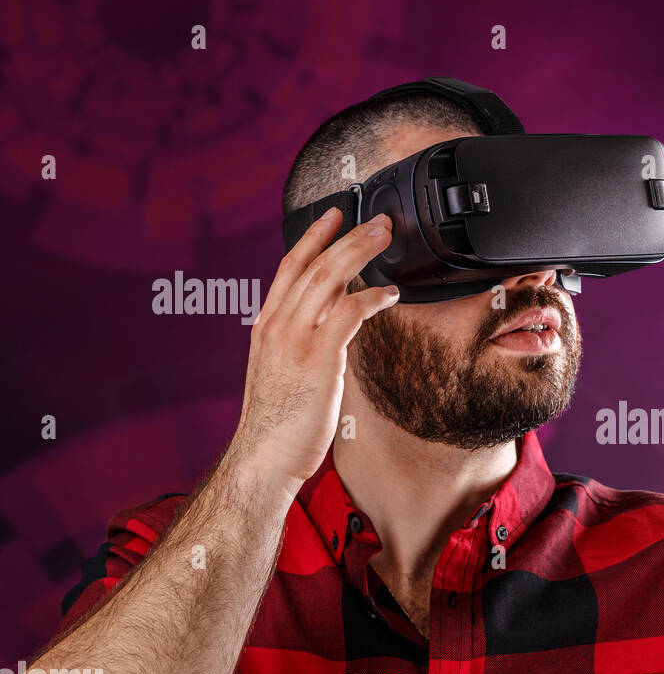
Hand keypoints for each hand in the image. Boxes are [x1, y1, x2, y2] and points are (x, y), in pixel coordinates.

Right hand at [226, 208, 399, 492]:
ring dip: (359, 253)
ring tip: (386, 237)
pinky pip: (347, 315)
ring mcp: (294, 340)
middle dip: (346, 236)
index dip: (312, 238)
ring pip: (328, 280)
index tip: (333, 215)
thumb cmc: (277, 423)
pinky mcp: (316, 359)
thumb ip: (303, 343)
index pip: (288, 268)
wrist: (262, 457)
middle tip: (377, 219)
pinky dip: (370, 297)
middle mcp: (276, 326)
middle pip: (312, 265)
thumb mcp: (283, 372)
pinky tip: (390, 292)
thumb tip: (333, 324)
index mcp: (266, 327)